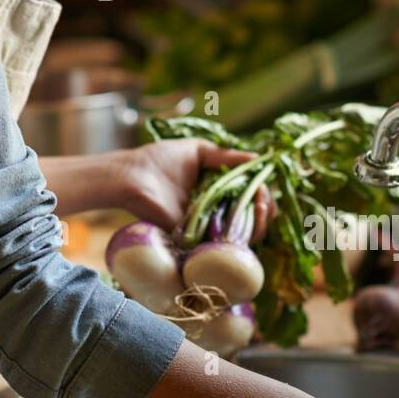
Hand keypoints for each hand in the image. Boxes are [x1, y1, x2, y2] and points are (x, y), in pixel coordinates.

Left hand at [117, 139, 275, 239]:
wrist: (133, 177)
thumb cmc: (159, 160)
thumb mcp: (198, 151)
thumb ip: (226, 156)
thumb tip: (259, 158)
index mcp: (217, 189)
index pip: (250, 195)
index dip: (263, 194)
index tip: (263, 189)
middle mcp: (215, 210)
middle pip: (253, 217)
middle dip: (265, 209)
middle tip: (262, 203)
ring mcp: (206, 227)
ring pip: (244, 234)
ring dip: (258, 223)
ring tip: (258, 212)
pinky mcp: (195, 240)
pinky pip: (222, 246)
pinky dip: (240, 239)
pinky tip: (247, 228)